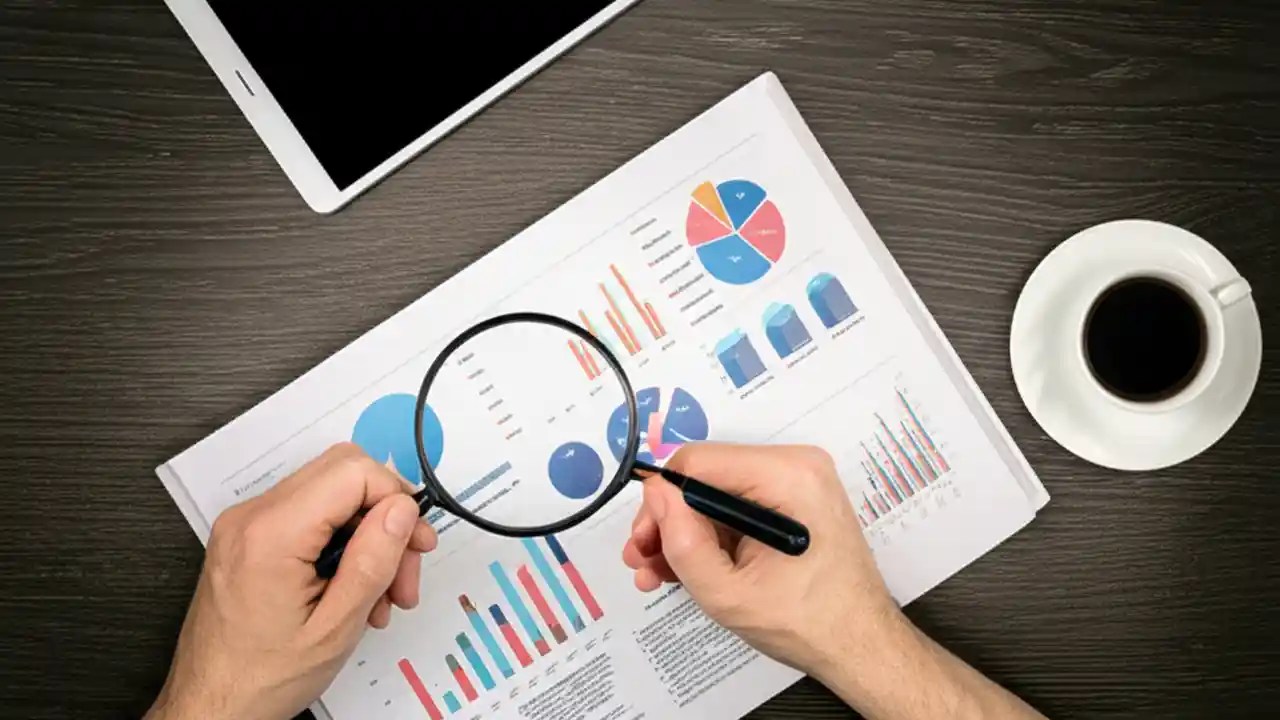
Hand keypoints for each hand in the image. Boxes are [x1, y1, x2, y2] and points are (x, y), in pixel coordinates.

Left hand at [147, 442, 437, 719]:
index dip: (396, 498)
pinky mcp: (248, 538)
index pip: (352, 471)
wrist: (209, 707)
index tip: (416, 540)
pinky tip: (355, 590)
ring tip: (384, 593)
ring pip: (331, 496)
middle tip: (407, 566)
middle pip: (343, 473)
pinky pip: (309, 518)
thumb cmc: (260, 679)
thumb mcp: (336, 626)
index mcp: (270, 534)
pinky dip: (341, 544)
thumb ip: (372, 561)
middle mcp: (251, 517)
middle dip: (386, 517)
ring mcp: (245, 525)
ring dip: (368, 536)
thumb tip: (402, 509)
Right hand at [622, 443, 901, 675]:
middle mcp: (795, 466)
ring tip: (658, 572)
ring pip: (716, 494)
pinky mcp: (794, 500)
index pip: (698, 462)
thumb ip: (684, 542)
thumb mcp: (729, 593)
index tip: (644, 541)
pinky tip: (687, 567)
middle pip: (706, 477)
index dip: (661, 500)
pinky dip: (711, 535)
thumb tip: (655, 494)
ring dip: (684, 532)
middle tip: (643, 561)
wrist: (860, 645)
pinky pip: (737, 505)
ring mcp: (797, 482)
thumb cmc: (808, 624)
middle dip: (669, 522)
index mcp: (787, 477)